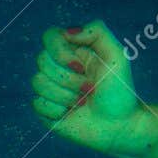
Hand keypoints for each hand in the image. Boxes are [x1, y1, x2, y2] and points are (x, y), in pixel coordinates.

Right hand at [33, 20, 148, 154]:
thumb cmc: (120, 91)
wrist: (120, 126)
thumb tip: (66, 32)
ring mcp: (50, 89)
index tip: (80, 65)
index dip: (59, 51)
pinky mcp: (45, 110)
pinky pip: (37, 103)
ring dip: (65, 95)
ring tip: (83, 102)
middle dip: (68, 78)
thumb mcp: (117, 56)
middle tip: (90, 88)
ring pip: (38, 82)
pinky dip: (57, 110)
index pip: (50, 37)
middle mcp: (59, 68)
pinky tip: (71, 114)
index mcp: (73, 52)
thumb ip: (97, 31)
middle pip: (42, 61)